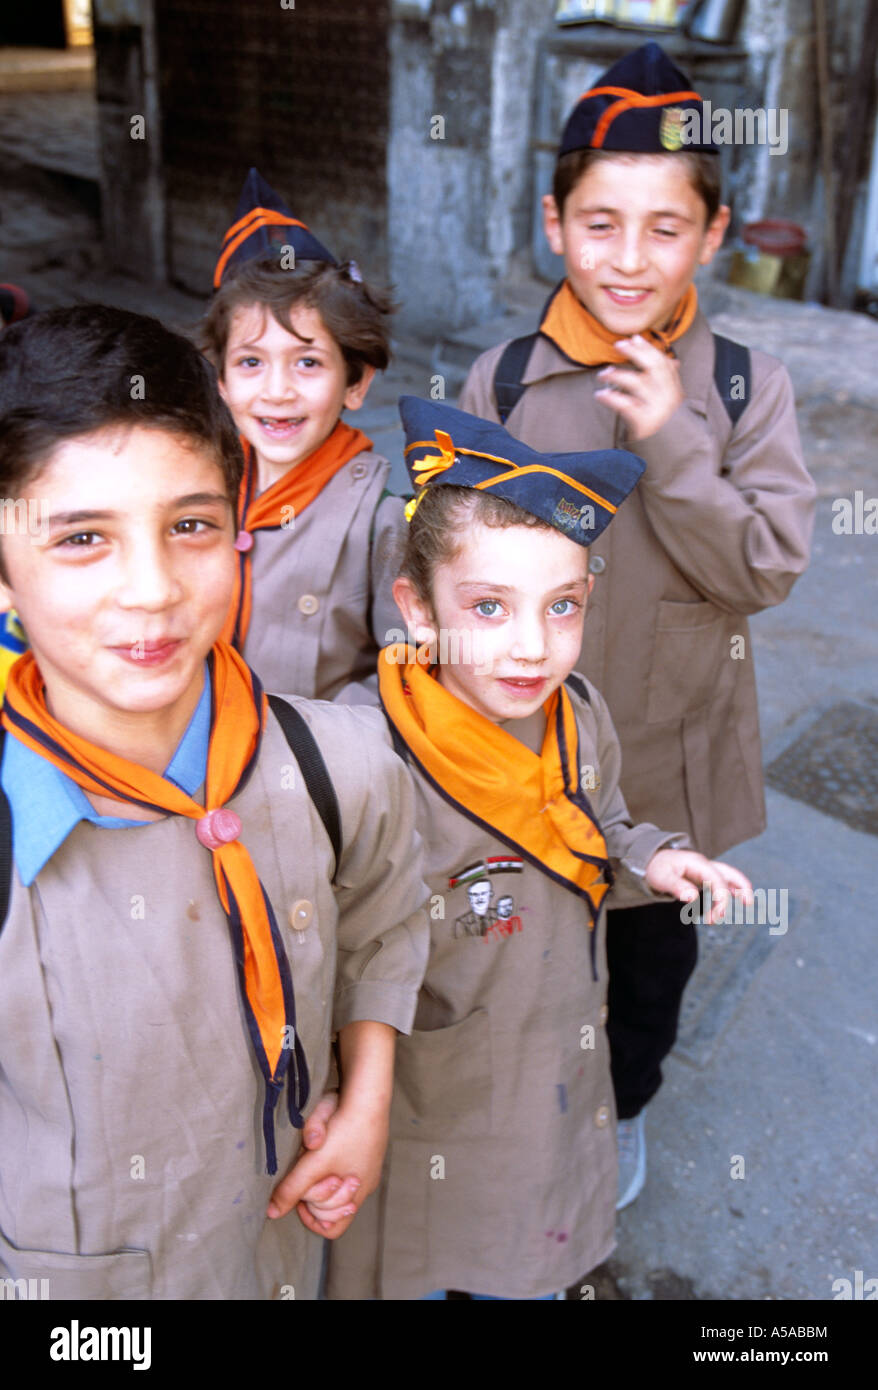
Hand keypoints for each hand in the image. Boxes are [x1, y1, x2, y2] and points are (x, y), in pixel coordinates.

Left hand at [294, 1091, 362, 1232]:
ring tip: (314, 1161)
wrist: (368, 1095)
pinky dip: (333, 1165)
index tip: (299, 1200)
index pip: (332, 1227)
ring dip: (323, 1180)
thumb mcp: (314, 1162)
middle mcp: (364, 1183)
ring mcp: (368, 1165)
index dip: (311, 1218)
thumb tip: (271, 1213)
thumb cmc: (344, 1130)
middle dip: (316, 1197)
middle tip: (306, 1174)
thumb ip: (292, 1189)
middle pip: (334, 1210)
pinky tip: (324, 1148)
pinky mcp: (367, 1148)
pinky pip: (347, 1167)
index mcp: (356, 1193)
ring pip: (340, 1188)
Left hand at [594, 335, 683, 440]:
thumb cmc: (667, 427)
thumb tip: (674, 361)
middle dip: (636, 352)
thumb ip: (669, 383)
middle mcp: (668, 397)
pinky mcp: (645, 424)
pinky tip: (600, 395)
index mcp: (675, 390)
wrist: (673, 455)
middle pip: (653, 367)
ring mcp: (657, 410)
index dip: (649, 348)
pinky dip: (610, 397)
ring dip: (617, 375)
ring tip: (602, 374)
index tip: (634, 337)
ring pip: (638, 383)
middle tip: (618, 345)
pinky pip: (625, 405)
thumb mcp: (671, 403)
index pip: (663, 362)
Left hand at [645, 849, 752, 921]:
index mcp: (698, 864)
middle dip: (741, 886)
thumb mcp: (662, 878)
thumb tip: (691, 898)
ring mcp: (705, 870)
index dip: (722, 899)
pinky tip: (735, 899)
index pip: (717, 880)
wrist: (650, 860)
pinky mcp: (703, 877)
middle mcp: (705, 865)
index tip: (716, 918)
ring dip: (739, 889)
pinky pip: (721, 882)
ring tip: (747, 903)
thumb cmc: (657, 869)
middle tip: (748, 904)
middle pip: (729, 873)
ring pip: (728, 877)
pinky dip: (730, 890)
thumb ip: (677, 887)